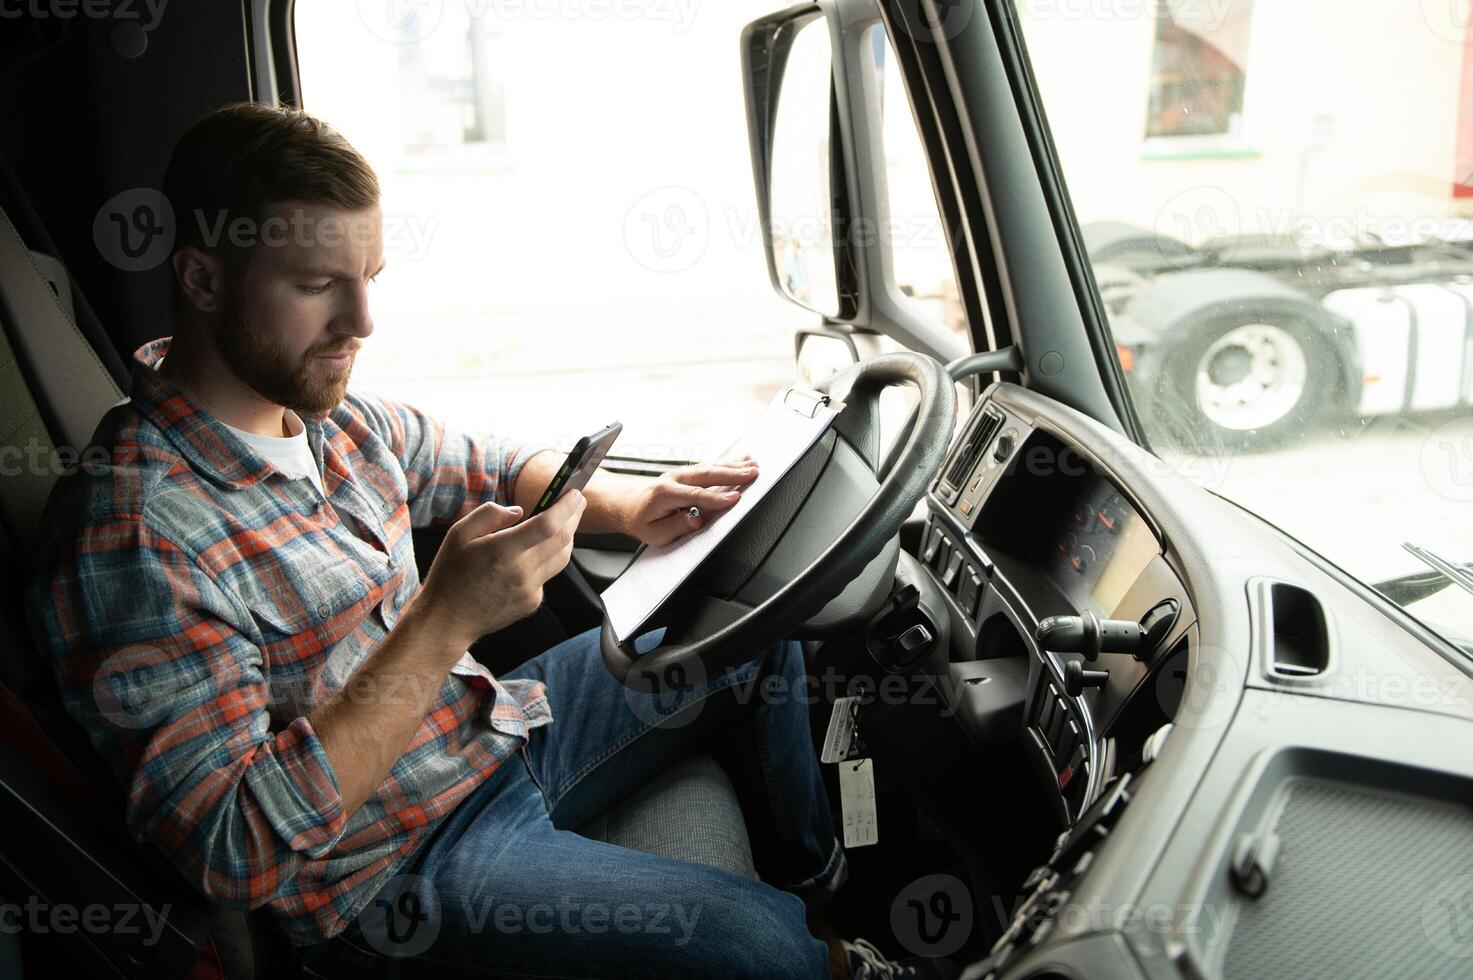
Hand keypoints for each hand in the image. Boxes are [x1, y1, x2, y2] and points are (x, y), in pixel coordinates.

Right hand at [415, 490, 585, 653]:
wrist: (448, 620)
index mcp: (503, 551)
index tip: (575, 493)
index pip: (548, 525)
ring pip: (562, 558)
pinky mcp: (532, 602)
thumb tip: (519, 511)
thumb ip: (489, 514)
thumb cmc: (450, 575)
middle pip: (563, 540)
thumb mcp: (459, 534)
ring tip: (565, 522)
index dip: (566, 507)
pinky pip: (548, 575)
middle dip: (574, 517)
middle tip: (576, 501)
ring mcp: (530, 590)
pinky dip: (548, 560)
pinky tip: (536, 553)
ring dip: (567, 537)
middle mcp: (522, 572)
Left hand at [624, 456, 759, 546]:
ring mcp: (682, 473)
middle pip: (707, 475)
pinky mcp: (689, 473)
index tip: (734, 499)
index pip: (695, 495)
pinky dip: (728, 462)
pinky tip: (743, 459)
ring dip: (734, 466)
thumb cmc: (642, 520)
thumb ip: (676, 526)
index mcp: (665, 493)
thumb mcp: (654, 533)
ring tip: (753, 465)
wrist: (628, 504)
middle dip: (732, 474)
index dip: (715, 498)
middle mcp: (674, 478)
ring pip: (711, 467)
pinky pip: (710, 465)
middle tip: (752, 474)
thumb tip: (695, 519)